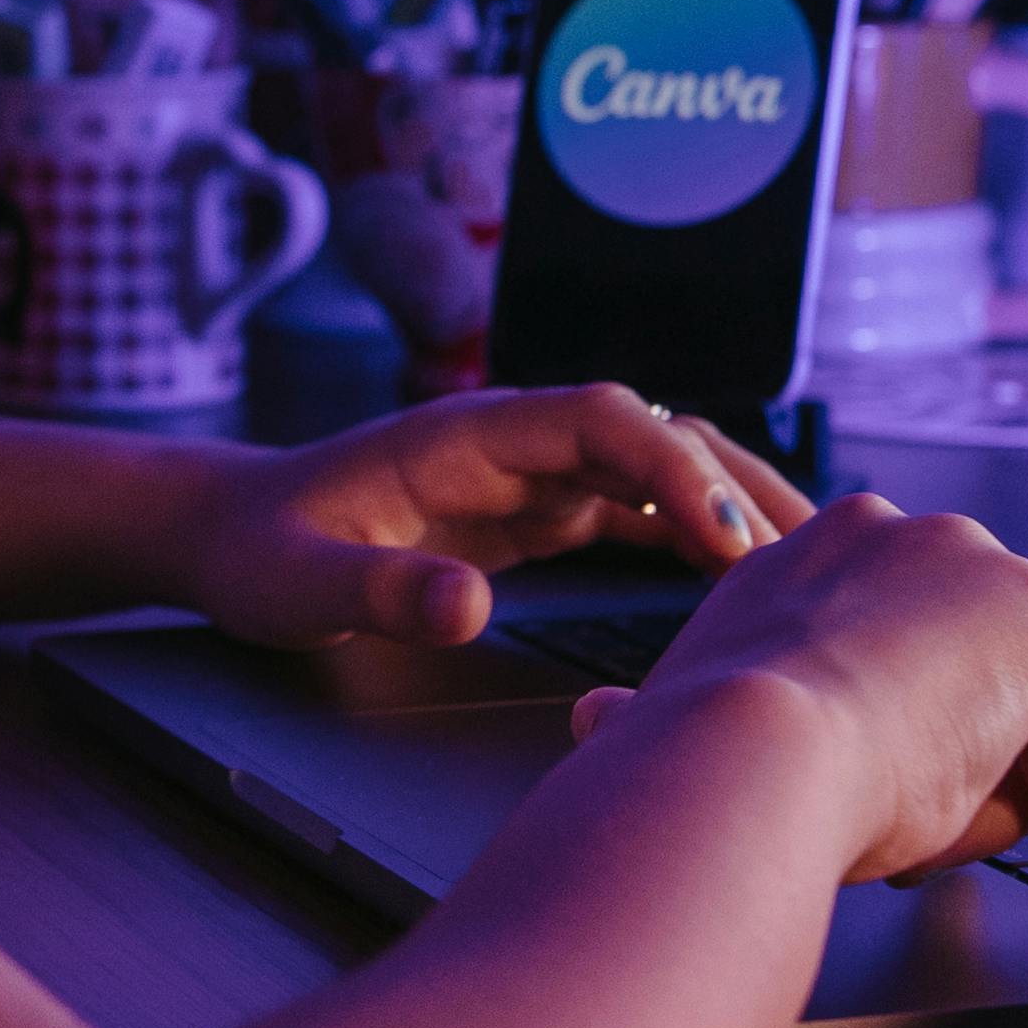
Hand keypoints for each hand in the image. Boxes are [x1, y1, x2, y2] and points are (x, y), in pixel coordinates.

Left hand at [177, 385, 812, 651]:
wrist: (225, 535)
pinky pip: (637, 509)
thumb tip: (470, 607)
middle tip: (802, 567)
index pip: (605, 420)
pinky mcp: (536, 509)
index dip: (674, 468)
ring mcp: (532, 471)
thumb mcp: (299, 587)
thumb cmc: (257, 554)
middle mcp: (515, 439)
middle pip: (657, 435)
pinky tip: (741, 582)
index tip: (724, 539)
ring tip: (801, 576)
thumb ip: (379, 594)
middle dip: (734, 488)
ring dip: (729, 508)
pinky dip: (695, 535)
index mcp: (469, 433)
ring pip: (661, 469)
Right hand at [569, 497, 1027, 916]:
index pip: (889, 645)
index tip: (901, 781)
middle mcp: (893, 535)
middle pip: (965, 669)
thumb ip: (657, 711)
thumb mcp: (680, 718)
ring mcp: (972, 569)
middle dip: (964, 760)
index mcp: (804, 555)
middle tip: (935, 844)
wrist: (748, 752)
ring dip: (1007, 791)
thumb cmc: (701, 752)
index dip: (902, 724)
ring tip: (956, 862)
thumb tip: (600, 718)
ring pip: (1019, 707)